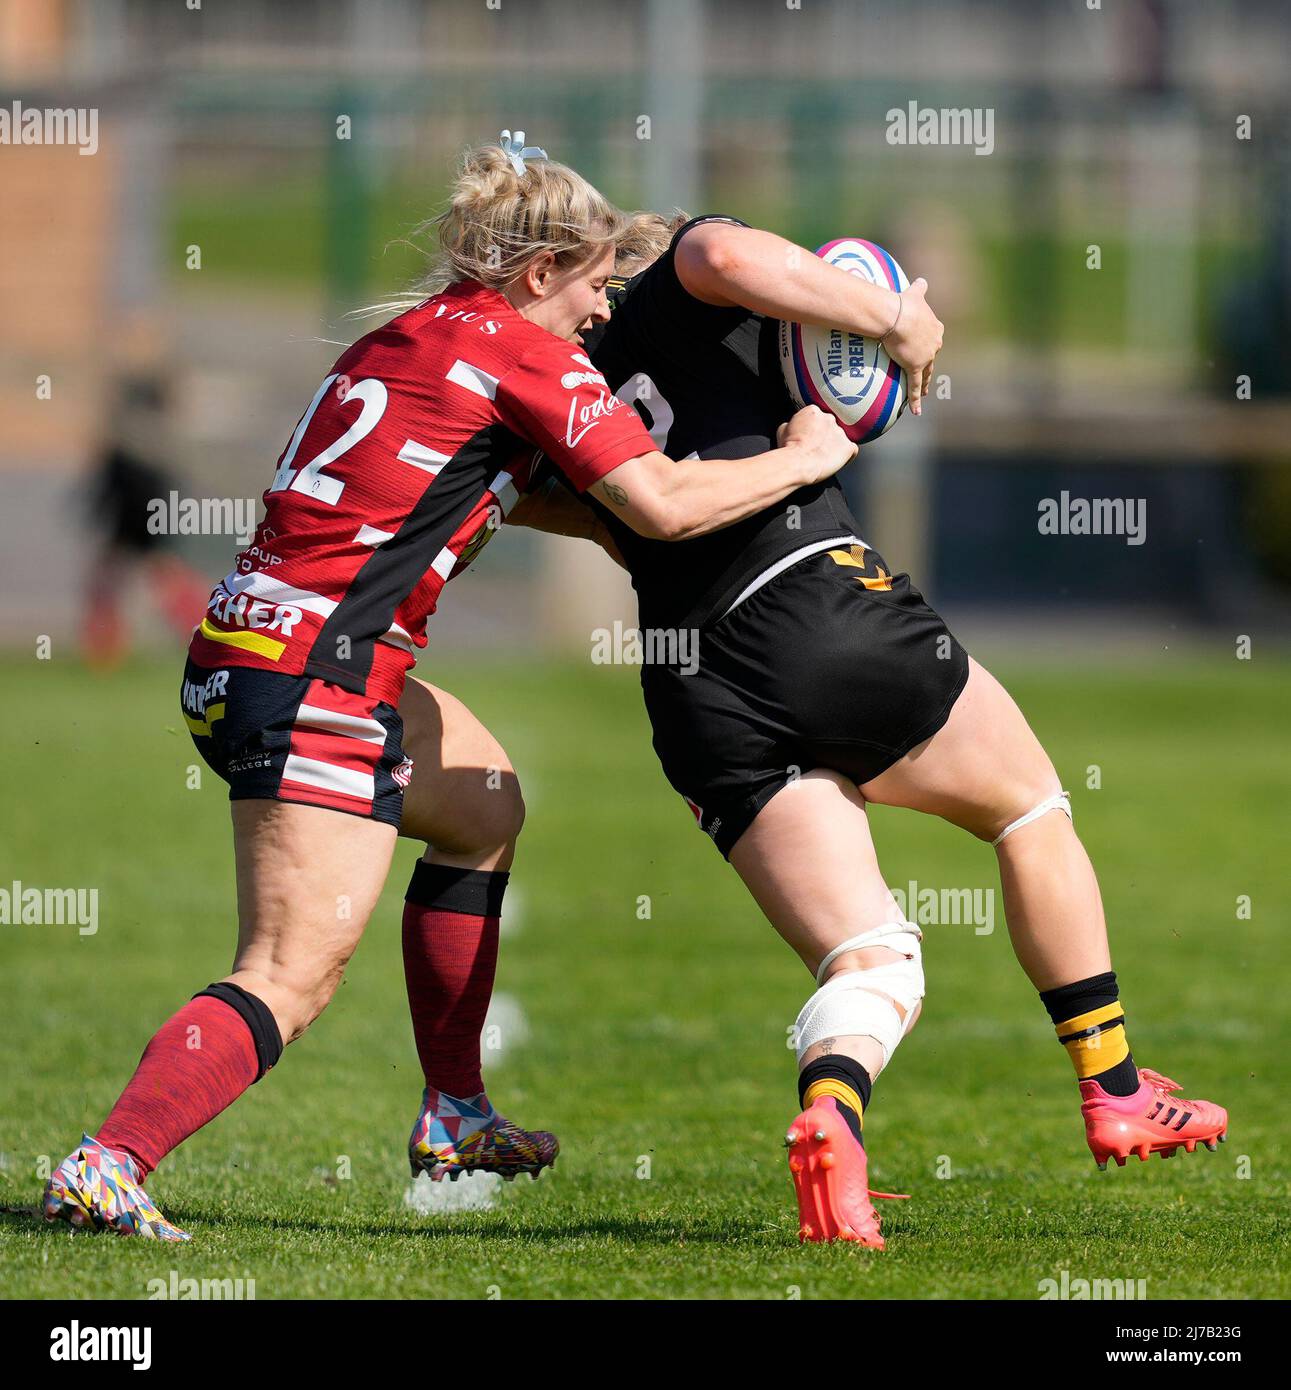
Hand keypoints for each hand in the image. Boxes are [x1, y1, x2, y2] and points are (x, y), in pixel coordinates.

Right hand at [778, 405, 857, 482]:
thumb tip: (793, 427)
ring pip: (840, 437)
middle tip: (815, 448)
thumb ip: (792, 424)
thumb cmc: (788, 449)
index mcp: (813, 411)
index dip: (812, 429)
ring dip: (834, 445)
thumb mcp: (782, 429)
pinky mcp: (848, 447)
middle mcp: (829, 418)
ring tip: (823, 457)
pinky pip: (852, 450)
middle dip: (824, 436)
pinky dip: (847, 455)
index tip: (808, 437)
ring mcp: (840, 432)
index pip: (817, 417)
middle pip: (830, 426)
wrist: (796, 463)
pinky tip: (838, 460)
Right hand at [882, 277, 942, 416]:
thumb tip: (923, 279)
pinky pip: (914, 387)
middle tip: (924, 370)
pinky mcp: (915, 368)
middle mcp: (934, 343)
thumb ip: (920, 288)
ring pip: (926, 373)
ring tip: (924, 391)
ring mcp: (925, 357)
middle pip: (932, 357)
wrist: (899, 317)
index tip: (927, 347)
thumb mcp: (914, 294)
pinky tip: (917, 411)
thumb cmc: (905, 304)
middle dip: (929, 364)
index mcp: (935, 328)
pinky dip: (916, 400)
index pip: (934, 337)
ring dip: (925, 383)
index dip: (930, 343)